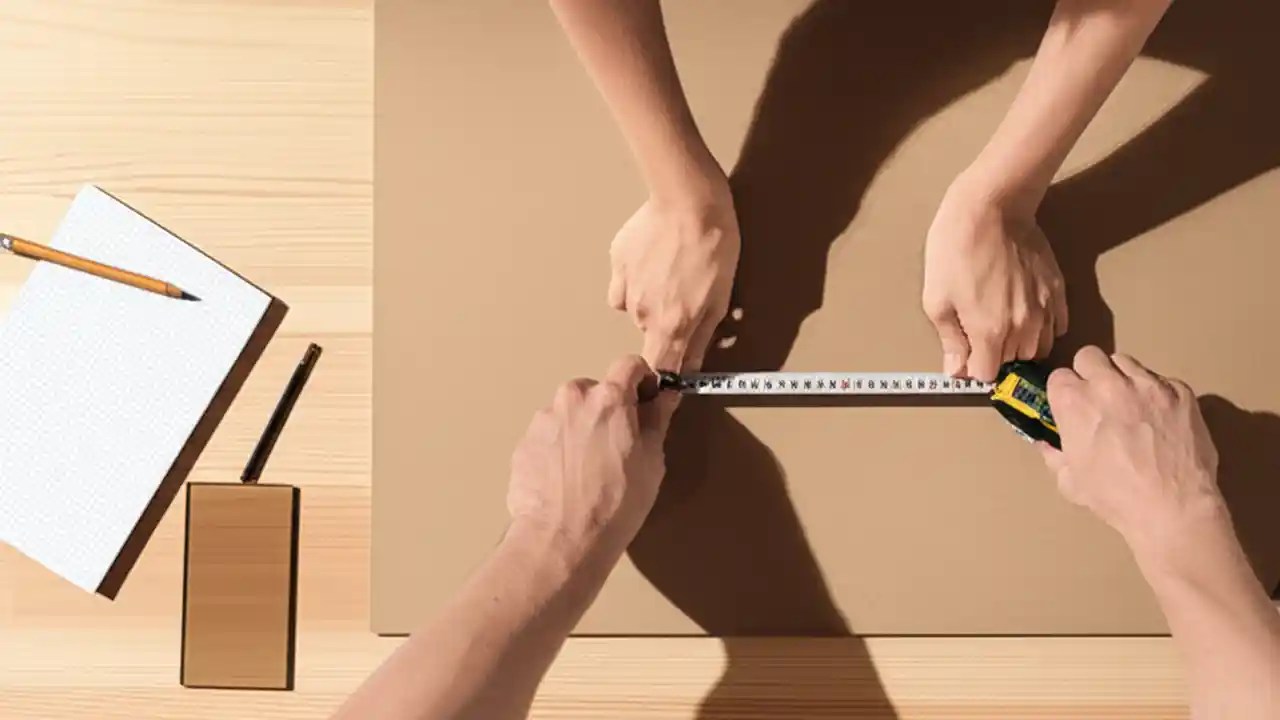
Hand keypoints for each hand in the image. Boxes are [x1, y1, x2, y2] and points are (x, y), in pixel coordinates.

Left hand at [507, 355, 676, 562]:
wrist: (561, 539)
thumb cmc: (615, 503)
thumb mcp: (651, 461)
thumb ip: (656, 419)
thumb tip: (662, 396)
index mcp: (609, 397)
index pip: (629, 365)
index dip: (641, 381)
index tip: (644, 401)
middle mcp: (572, 398)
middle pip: (595, 391)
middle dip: (607, 410)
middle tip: (616, 447)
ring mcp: (543, 419)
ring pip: (569, 413)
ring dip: (580, 430)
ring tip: (587, 470)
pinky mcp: (524, 443)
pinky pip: (548, 436)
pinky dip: (559, 449)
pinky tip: (566, 480)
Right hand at [609, 182, 739, 371]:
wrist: (689, 201)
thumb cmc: (715, 248)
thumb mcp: (721, 300)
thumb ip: (701, 339)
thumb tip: (690, 368)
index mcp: (671, 327)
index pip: (661, 371)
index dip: (667, 375)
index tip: (674, 369)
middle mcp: (643, 314)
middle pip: (652, 335)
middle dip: (667, 325)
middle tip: (686, 297)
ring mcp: (626, 288)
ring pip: (637, 309)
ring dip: (652, 300)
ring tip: (672, 273)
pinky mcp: (616, 264)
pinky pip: (622, 285)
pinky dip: (634, 281)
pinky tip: (651, 262)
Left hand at [923, 178, 1066, 381]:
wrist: (991, 207)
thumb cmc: (955, 250)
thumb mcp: (936, 298)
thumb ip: (950, 340)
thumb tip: (956, 371)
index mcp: (990, 332)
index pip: (986, 375)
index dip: (972, 367)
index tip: (964, 352)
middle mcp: (1024, 328)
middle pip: (1012, 362)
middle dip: (994, 356)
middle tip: (978, 332)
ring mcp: (1046, 309)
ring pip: (1037, 348)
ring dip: (1019, 346)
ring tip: (1002, 325)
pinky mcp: (1058, 290)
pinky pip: (1058, 326)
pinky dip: (1043, 330)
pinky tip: (1027, 316)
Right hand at [1038, 346, 1225, 551]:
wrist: (1173, 508)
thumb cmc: (1115, 497)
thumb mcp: (1071, 482)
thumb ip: (1056, 456)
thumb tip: (1048, 446)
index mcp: (1074, 402)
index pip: (1059, 376)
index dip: (1065, 393)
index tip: (1072, 408)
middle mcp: (1109, 383)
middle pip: (1091, 356)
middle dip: (1091, 374)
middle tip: (1099, 400)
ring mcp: (1148, 384)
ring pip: (1127, 363)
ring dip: (1123, 379)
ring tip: (1132, 406)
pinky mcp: (1181, 392)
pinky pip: (1163, 381)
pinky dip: (1158, 395)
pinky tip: (1161, 420)